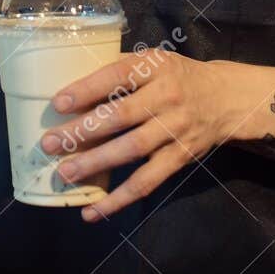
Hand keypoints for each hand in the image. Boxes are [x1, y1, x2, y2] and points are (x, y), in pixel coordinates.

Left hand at [40, 50, 248, 221]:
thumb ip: (120, 70)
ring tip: (66, 173)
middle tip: (49, 143)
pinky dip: (118, 200)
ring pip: (131, 149)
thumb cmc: (175, 78)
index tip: (58, 104)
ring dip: (95, 163)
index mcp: (155, 67)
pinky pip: (147, 182)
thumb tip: (69, 89)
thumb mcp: (154, 61)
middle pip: (120, 116)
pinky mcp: (179, 158)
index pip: (118, 76)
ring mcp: (175, 129)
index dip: (87, 90)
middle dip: (81, 131)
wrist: (225, 98)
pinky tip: (92, 211)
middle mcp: (167, 97)